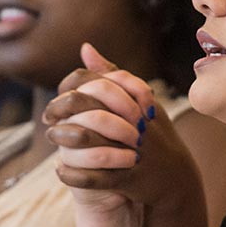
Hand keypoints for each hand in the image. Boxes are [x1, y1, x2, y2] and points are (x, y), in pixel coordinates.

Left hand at [44, 44, 194, 213]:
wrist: (177, 179)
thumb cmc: (154, 134)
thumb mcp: (140, 101)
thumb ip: (112, 76)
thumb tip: (85, 48)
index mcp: (136, 102)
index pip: (98, 83)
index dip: (72, 88)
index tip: (59, 96)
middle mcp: (135, 124)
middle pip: (90, 107)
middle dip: (62, 109)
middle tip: (47, 117)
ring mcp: (132, 151)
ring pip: (88, 141)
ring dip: (63, 138)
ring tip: (51, 137)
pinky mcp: (128, 178)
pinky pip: (93, 177)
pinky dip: (73, 173)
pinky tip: (60, 169)